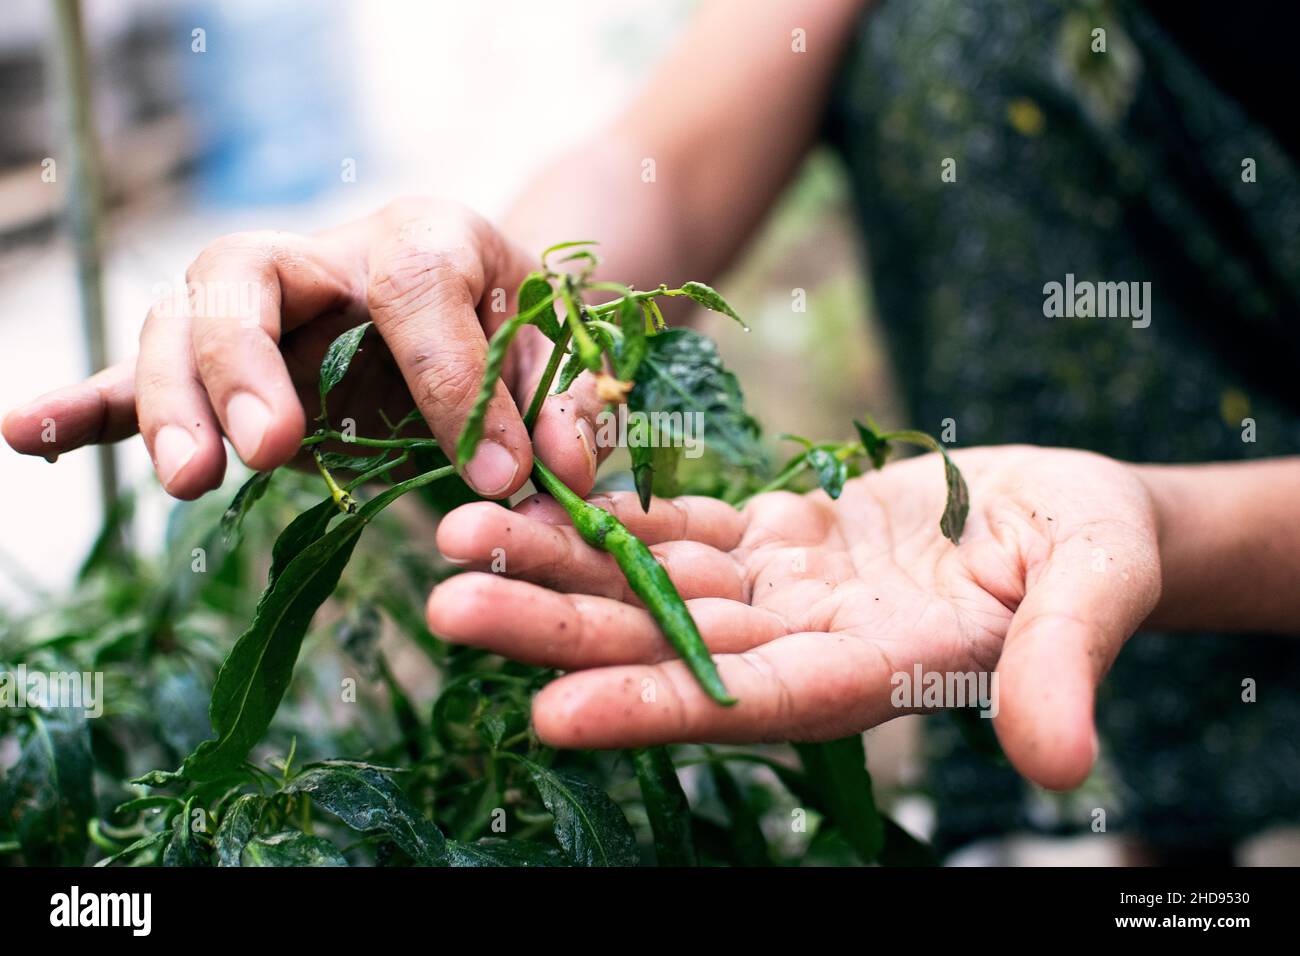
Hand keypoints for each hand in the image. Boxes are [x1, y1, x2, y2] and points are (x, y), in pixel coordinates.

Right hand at [1, 197, 604, 498]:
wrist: (484, 298)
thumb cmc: (518, 325)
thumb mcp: (560, 352)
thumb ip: (560, 403)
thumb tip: (554, 470)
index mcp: (424, 237)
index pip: (416, 288)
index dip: (455, 385)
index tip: (500, 474)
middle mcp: (326, 257)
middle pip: (246, 277)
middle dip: (247, 363)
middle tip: (273, 448)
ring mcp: (265, 311)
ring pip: (181, 322)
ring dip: (173, 400)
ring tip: (192, 480)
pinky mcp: (231, 365)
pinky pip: (145, 375)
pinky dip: (91, 404)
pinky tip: (26, 433)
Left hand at [426, 445, 1162, 789]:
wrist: (1077, 512)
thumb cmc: (1101, 552)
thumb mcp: (1097, 594)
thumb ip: (1064, 665)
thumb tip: (1059, 762)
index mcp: (874, 673)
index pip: (751, 706)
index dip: (655, 711)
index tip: (550, 715)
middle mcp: (807, 644)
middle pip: (668, 647)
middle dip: (558, 632)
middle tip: (445, 610)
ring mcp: (784, 593)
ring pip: (654, 584)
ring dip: (559, 566)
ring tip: (459, 542)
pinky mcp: (779, 540)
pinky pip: (685, 531)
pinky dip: (615, 518)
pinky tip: (540, 496)